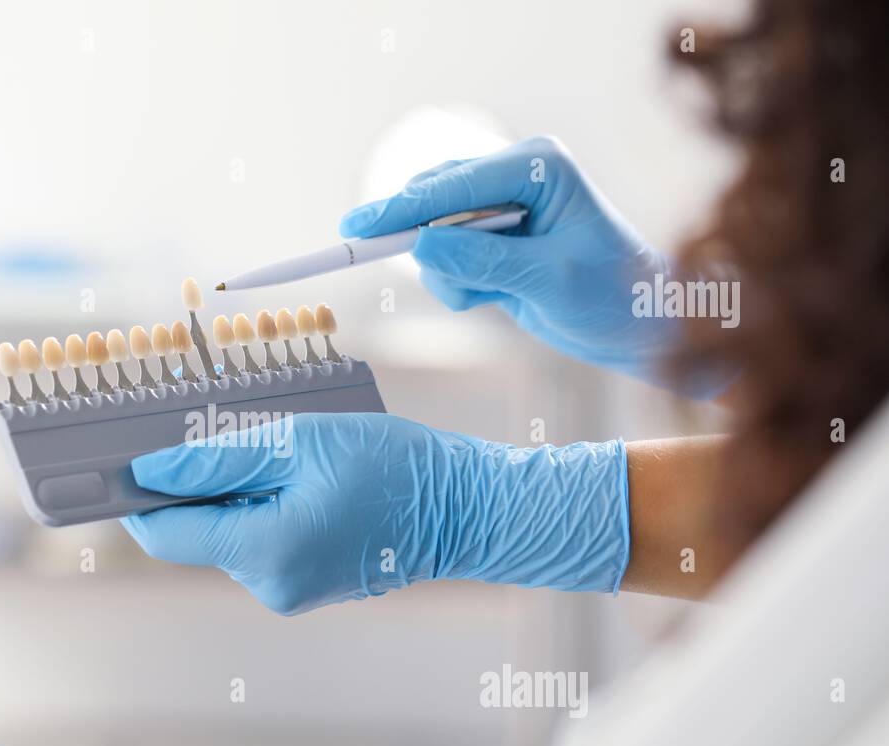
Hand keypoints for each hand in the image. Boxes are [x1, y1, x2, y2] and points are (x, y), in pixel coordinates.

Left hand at [121, 412, 629, 615]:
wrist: (466, 507)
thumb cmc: (392, 466)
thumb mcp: (299, 441)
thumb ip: (218, 457)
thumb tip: (147, 470)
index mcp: (263, 551)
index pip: (165, 530)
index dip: (131, 496)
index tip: (106, 459)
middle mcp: (268, 584)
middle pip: (195, 530)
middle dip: (191, 481)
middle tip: (203, 428)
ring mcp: (287, 590)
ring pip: (227, 532)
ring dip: (232, 488)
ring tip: (273, 447)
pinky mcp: (304, 582)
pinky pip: (259, 538)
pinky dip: (260, 504)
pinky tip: (295, 472)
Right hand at [340, 136, 709, 394]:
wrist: (640, 327)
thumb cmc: (614, 296)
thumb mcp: (548, 280)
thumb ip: (485, 261)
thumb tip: (423, 247)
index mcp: (540, 167)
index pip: (455, 184)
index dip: (402, 207)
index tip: (357, 227)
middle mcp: (518, 177)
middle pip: (434, 197)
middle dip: (423, 242)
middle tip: (382, 257)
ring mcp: (503, 208)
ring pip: (434, 233)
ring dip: (448, 274)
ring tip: (489, 296)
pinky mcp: (494, 239)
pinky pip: (446, 258)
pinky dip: (456, 285)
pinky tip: (492, 297)